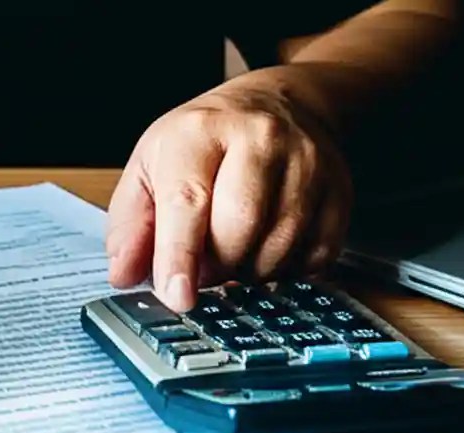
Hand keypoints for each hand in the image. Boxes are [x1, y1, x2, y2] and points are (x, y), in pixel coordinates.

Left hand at [105, 75, 352, 311]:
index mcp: (200, 133)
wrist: (276, 105)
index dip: (180, 256)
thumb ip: (131, 223)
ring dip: (249, 271)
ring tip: (234, 250)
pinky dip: (285, 269)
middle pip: (239, 230)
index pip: (188, 202)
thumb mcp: (149, 168)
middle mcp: (260, 139)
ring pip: (278, 248)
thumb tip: (124, 274)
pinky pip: (314, 256)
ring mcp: (307, 163)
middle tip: (202, 266)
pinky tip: (267, 249)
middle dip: (215, 266)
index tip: (176, 297)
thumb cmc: (203, 143)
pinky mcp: (339, 190)